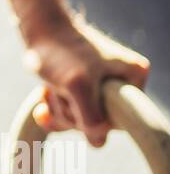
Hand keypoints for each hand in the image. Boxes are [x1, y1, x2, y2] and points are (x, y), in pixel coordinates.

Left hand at [23, 11, 149, 147]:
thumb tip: (98, 142)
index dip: (96, 116)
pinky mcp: (83, 95)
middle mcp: (125, 86)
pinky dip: (54, 112)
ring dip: (61, 109)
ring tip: (54, 85)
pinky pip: (70, 120)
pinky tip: (44, 98)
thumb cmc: (60, 53)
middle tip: (63, 86)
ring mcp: (103, 92)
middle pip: (101, 124)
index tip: (80, 92)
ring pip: (82, 123)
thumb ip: (92, 119)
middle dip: (74, 112)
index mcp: (135, 77)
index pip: (121, 121)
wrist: (39, 31)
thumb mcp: (78, 86)